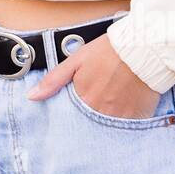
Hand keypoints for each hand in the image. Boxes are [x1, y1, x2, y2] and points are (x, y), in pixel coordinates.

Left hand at [27, 33, 160, 118]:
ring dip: (107, 116)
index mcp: (83, 99)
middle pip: (90, 122)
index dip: (74, 110)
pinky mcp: (138, 117)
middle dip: (91, 114)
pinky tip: (125, 103)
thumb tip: (31, 97)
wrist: (142, 48)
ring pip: (108, 125)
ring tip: (113, 99)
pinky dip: (124, 118)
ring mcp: (120, 117)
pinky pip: (128, 125)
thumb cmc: (109, 51)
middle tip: (99, 98)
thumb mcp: (76, 61)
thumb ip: (53, 80)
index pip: (72, 116)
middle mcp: (100, 112)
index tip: (81, 101)